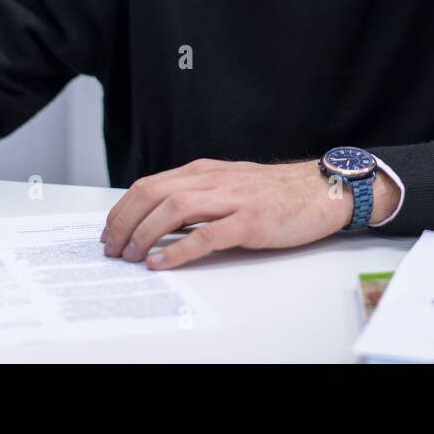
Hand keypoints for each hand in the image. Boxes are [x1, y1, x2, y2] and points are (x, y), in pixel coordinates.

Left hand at [99, 158, 398, 269]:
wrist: (322, 189)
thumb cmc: (278, 192)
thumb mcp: (230, 184)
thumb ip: (199, 195)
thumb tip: (162, 219)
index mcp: (205, 172)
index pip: (150, 184)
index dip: (123, 208)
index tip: (111, 231)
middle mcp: (214, 180)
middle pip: (153, 194)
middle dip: (124, 222)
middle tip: (112, 248)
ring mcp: (232, 199)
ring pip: (173, 210)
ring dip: (145, 234)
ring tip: (131, 256)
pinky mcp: (251, 222)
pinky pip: (207, 234)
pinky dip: (179, 249)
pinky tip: (162, 262)